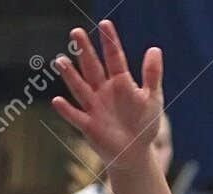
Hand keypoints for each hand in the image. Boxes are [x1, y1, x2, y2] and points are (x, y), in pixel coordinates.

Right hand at [51, 20, 164, 173]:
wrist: (135, 152)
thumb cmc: (144, 124)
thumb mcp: (152, 99)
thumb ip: (152, 75)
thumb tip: (155, 48)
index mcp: (120, 82)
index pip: (114, 58)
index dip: (110, 42)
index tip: (105, 23)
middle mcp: (103, 91)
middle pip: (92, 67)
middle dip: (85, 51)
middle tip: (76, 32)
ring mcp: (94, 108)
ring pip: (80, 88)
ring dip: (70, 76)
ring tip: (60, 60)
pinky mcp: (89, 126)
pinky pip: (76, 117)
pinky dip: (67, 110)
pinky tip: (57, 101)